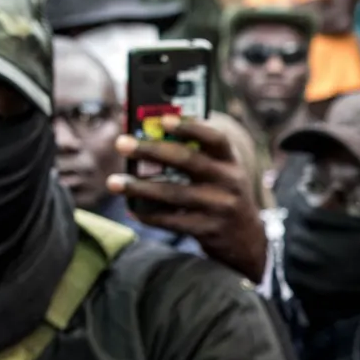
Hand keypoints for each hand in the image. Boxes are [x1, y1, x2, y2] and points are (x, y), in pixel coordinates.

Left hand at [109, 120, 267, 281]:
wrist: (246, 241)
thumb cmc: (221, 196)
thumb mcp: (219, 172)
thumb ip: (194, 154)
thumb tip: (149, 135)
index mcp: (230, 161)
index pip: (214, 138)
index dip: (190, 127)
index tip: (162, 118)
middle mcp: (229, 182)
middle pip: (187, 161)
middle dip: (151, 150)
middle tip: (121, 143)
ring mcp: (220, 207)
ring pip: (174, 193)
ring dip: (140, 187)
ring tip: (114, 182)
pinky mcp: (208, 230)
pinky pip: (173, 221)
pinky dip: (150, 215)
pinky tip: (132, 209)